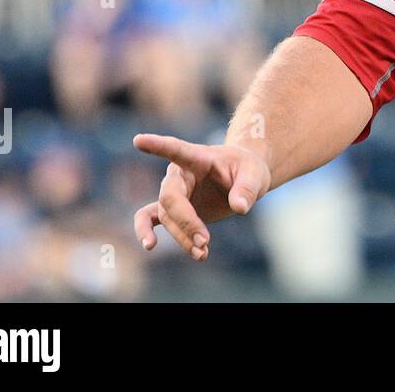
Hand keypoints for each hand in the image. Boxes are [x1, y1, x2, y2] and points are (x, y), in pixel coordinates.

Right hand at [132, 133, 271, 260]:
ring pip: (167, 216)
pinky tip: (149, 246)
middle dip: (186, 222)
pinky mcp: (172, 208)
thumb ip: (247, 189)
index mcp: (198, 157)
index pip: (176, 150)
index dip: (158, 146)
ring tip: (202, 254)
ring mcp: (174, 191)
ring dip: (183, 237)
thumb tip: (239, 207)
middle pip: (170, 198)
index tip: (138, 140)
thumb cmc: (247, 170)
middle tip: (206, 240)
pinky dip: (146, 232)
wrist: (243, 178)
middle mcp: (180, 173)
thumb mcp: (255, 174)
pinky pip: (149, 218)